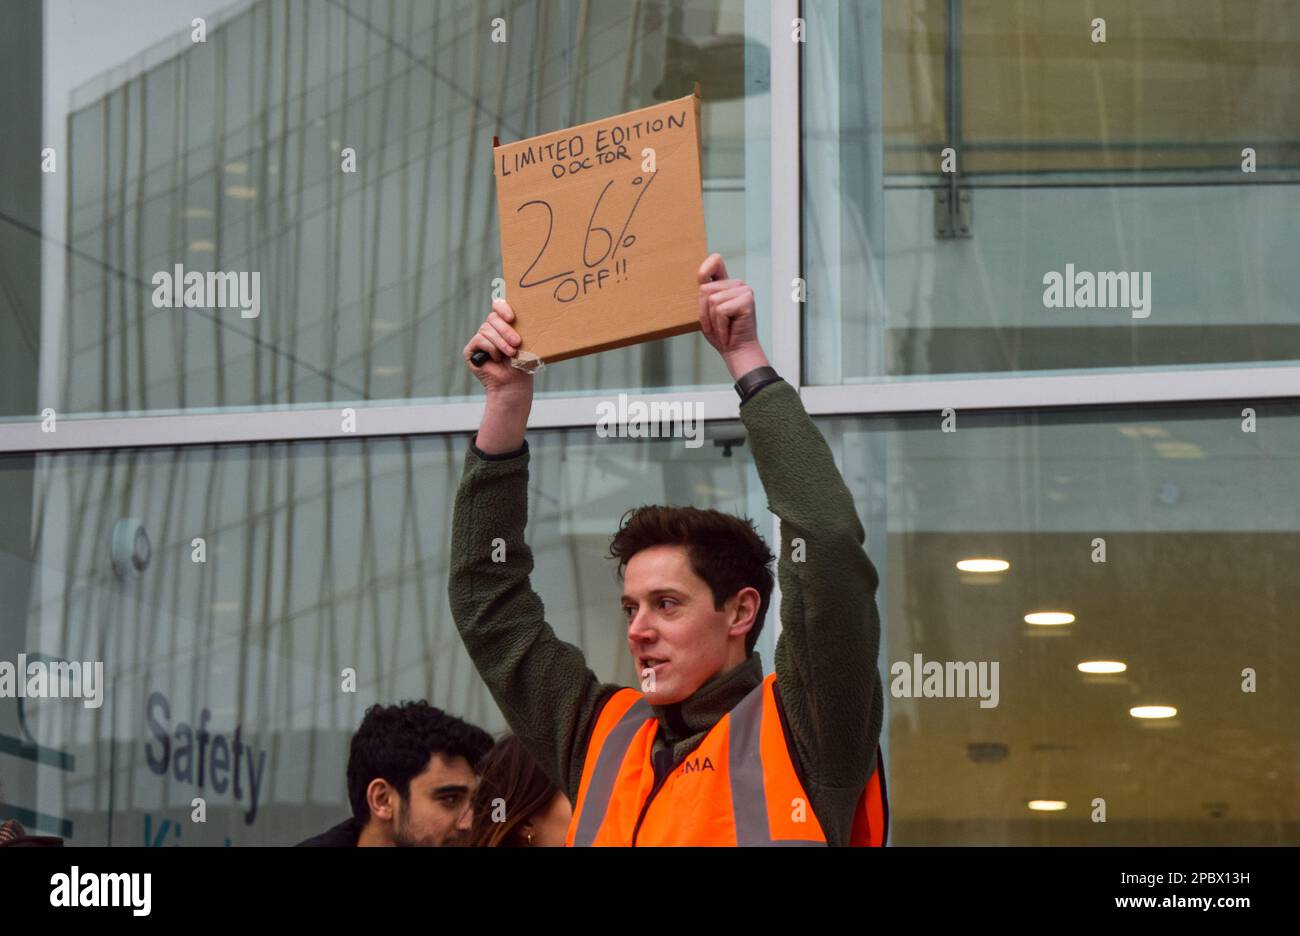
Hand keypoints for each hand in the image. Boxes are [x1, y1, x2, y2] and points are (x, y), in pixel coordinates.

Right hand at [463, 300, 532, 453]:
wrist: (514, 384)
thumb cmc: (522, 364)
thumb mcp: (525, 342)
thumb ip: (521, 327)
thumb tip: (529, 311)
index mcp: (503, 324)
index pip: (498, 306)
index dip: (502, 308)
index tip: (512, 317)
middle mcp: (490, 330)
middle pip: (492, 318)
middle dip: (505, 330)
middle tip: (517, 342)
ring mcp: (479, 339)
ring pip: (486, 329)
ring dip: (500, 342)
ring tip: (511, 353)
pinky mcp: (471, 349)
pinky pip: (479, 340)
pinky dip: (491, 349)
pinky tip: (497, 359)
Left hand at [697, 254, 769, 379]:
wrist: (737, 352)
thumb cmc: (722, 335)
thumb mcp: (706, 313)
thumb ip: (703, 296)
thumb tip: (699, 284)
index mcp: (726, 284)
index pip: (715, 261)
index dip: (705, 266)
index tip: (701, 277)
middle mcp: (736, 284)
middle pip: (704, 289)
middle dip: (704, 312)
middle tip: (716, 325)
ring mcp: (743, 290)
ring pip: (712, 300)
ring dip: (713, 321)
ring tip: (723, 329)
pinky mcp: (746, 300)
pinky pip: (720, 310)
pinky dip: (720, 326)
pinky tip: (728, 332)